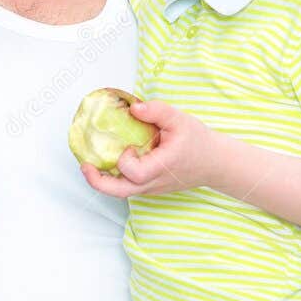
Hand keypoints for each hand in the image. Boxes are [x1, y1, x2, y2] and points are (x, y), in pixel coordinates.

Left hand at [81, 99, 228, 199]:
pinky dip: (114, 179)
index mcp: (163, 167)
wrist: (215, 163)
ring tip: (90, 166)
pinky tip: (106, 164)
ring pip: (121, 192)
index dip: (125, 162)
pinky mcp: (150, 188)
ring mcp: (151, 189)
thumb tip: (133, 108)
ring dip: (103, 181)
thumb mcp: (181, 120)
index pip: (136, 173)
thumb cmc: (198, 142)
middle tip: (84, 166)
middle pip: (121, 192)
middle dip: (98, 182)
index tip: (128, 148)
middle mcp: (154, 183)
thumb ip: (158, 111)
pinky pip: (127, 187)